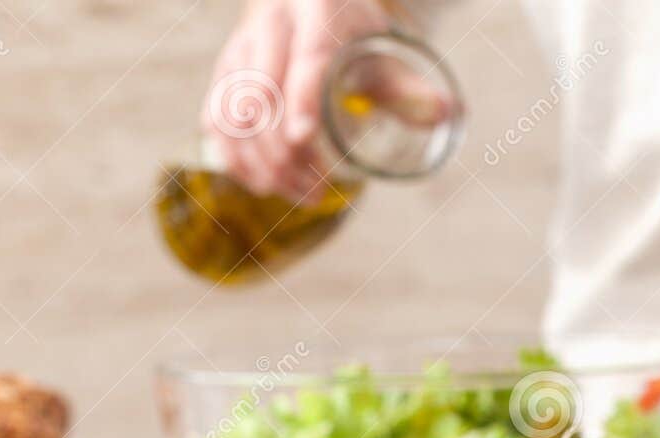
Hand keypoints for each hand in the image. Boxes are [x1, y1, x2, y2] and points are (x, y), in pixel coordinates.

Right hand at [206, 0, 447, 196]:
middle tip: (317, 193)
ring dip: (263, 164)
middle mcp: (270, 24)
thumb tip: (444, 114)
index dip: (302, 97)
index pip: (306, 56)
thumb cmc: (348, 28)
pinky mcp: (225, 73)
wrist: (305, 1)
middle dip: (286, 152)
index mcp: (315, 8)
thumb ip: (402, 83)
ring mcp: (240, 48)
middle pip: (263, 93)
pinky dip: (234, 157)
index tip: (307, 140)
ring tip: (299, 196)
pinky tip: (262, 184)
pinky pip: (215, 119)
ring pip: (235, 112)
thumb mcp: (378, 45)